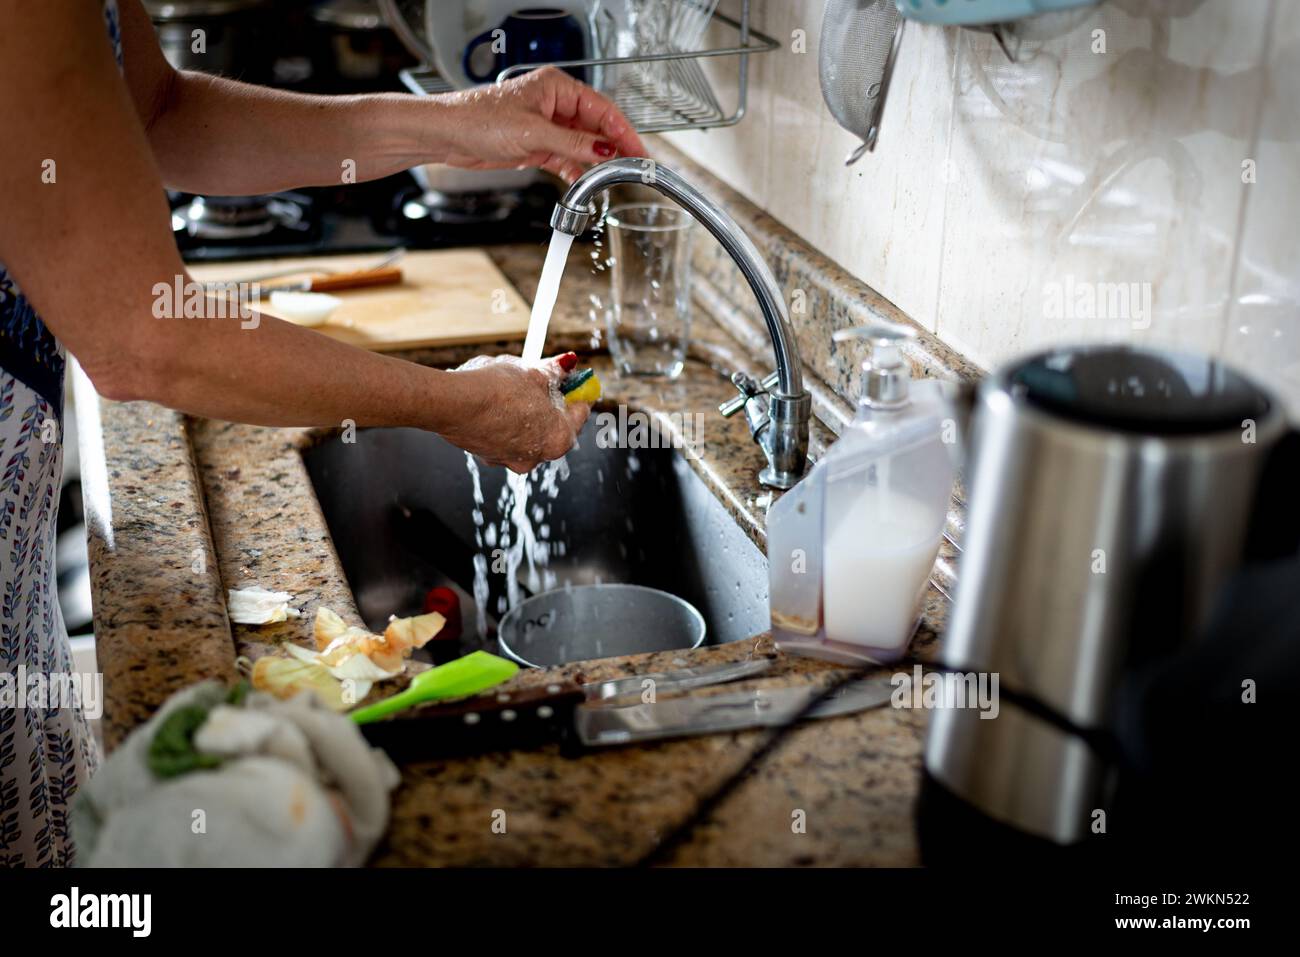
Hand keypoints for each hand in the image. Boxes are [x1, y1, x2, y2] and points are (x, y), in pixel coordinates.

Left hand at [437, 66, 647, 181]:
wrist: (448, 135)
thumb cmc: (479, 118)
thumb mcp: (533, 132)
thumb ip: (573, 143)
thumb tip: (604, 150)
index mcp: (556, 88)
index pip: (601, 109)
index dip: (623, 131)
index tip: (638, 150)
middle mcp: (554, 104)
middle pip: (596, 127)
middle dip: (613, 148)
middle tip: (632, 167)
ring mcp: (546, 126)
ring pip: (582, 144)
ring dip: (595, 161)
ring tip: (611, 177)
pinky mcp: (537, 145)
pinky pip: (566, 157)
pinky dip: (575, 169)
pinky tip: (583, 180)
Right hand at [441, 353, 590, 472]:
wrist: (453, 403)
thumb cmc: (496, 390)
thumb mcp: (532, 373)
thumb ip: (554, 372)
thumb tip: (566, 365)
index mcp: (559, 438)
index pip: (580, 413)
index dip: (577, 391)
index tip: (573, 379)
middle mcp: (538, 456)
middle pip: (554, 424)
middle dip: (550, 401)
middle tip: (543, 378)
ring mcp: (512, 459)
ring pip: (528, 431)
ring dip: (526, 411)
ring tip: (513, 387)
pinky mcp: (489, 456)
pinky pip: (505, 436)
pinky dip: (505, 421)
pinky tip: (494, 402)